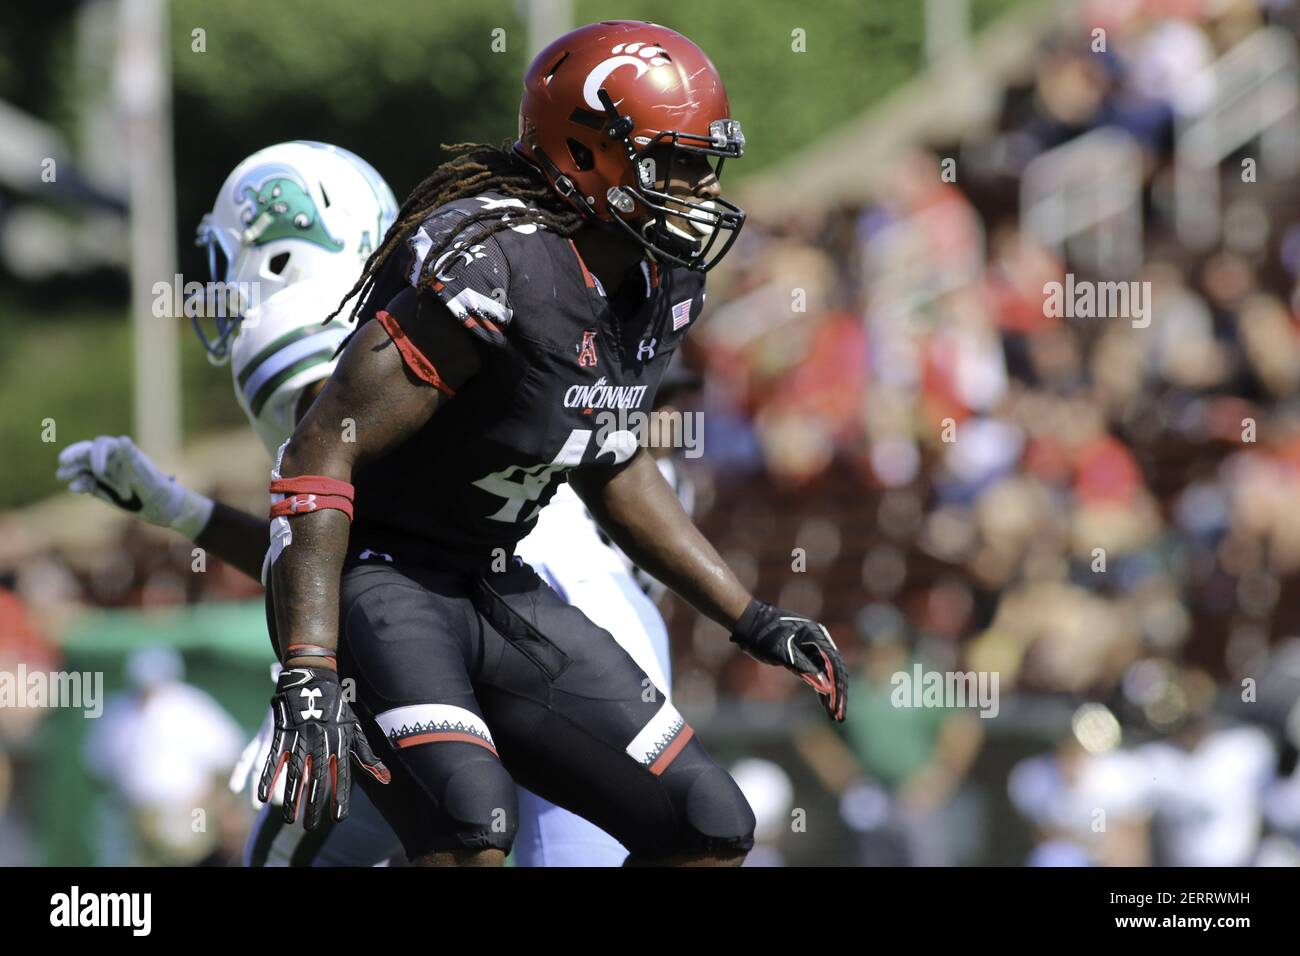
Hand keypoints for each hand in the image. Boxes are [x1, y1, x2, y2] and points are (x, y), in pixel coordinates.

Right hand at [56, 435, 212, 536]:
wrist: (160, 504)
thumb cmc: (154, 485)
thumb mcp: (142, 471)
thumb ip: (130, 456)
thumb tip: (122, 440)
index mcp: (121, 452)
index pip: (101, 445)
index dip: (96, 456)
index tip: (99, 472)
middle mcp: (110, 461)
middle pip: (87, 453)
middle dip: (74, 456)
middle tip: (63, 460)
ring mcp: (104, 474)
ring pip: (83, 468)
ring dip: (72, 471)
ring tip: (61, 476)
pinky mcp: (101, 488)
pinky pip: (86, 484)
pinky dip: (79, 485)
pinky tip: (74, 488)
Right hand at [258, 667, 390, 828]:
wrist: (314, 676)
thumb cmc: (337, 707)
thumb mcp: (355, 728)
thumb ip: (367, 756)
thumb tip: (385, 779)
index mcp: (340, 741)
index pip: (342, 774)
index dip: (340, 796)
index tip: (339, 817)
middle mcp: (321, 741)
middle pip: (317, 778)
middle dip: (314, 804)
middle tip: (311, 827)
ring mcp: (300, 736)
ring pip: (294, 772)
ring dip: (291, 797)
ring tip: (290, 818)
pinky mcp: (282, 732)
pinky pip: (273, 759)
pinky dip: (267, 778)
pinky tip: (262, 796)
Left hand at [731, 600, 847, 721]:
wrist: (749, 623)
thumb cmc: (763, 634)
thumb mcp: (780, 651)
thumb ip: (802, 667)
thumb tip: (825, 686)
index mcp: (816, 635)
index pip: (834, 665)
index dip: (837, 688)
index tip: (836, 707)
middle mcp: (819, 641)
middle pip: (835, 671)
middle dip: (838, 695)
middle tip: (839, 717)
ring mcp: (813, 648)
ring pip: (828, 674)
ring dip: (831, 695)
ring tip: (834, 716)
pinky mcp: (805, 655)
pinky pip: (818, 674)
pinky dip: (821, 689)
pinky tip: (824, 703)